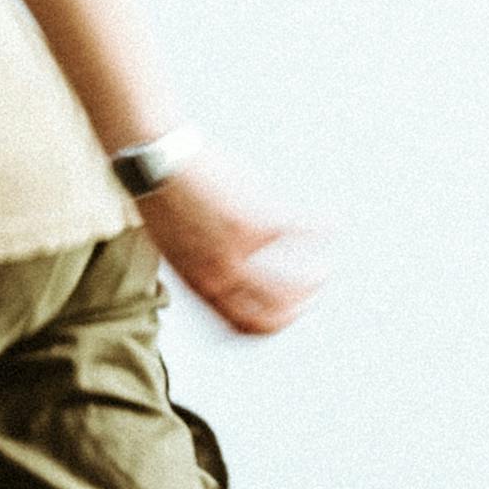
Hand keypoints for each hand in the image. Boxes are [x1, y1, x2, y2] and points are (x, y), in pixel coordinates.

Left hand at [138, 164, 321, 334]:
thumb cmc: (162, 200)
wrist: (157, 162)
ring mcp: (245, 248)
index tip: (287, 311)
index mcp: (202, 285)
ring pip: (297, 282)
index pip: (246, 325)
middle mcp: (225, 274)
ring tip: (325, 267)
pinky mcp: (260, 218)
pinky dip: (324, 229)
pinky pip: (305, 232)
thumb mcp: (173, 248)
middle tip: (312, 290)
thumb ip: (200, 271)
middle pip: (277, 313)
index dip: (273, 323)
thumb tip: (223, 283)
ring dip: (317, 277)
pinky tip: (332, 224)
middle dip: (301, 306)